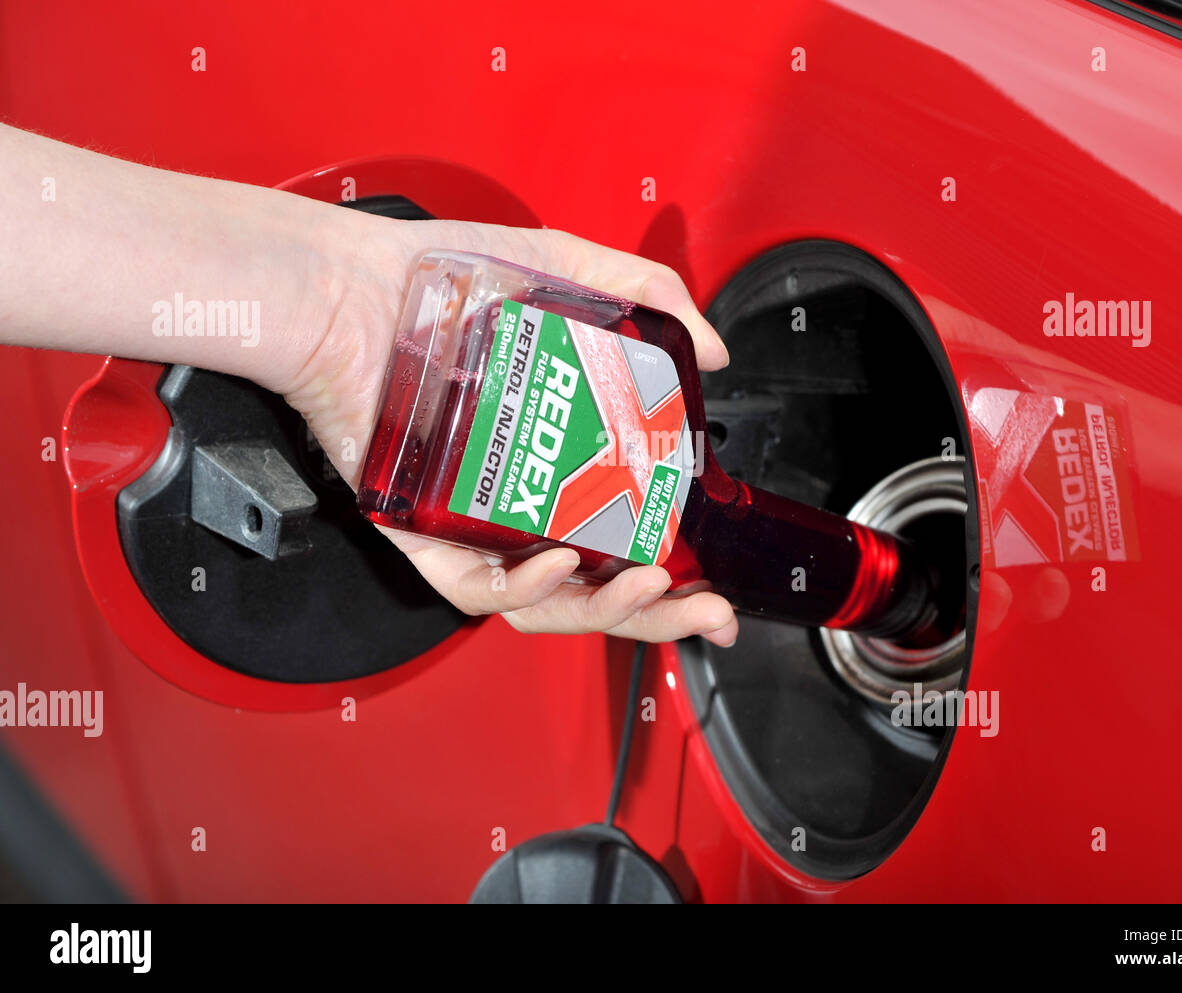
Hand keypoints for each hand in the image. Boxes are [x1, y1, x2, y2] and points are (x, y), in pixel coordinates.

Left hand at [280, 212, 739, 646]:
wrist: (349, 281)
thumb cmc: (441, 276)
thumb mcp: (565, 268)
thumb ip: (647, 297)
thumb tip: (714, 350)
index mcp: (557, 457)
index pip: (624, 532)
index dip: (675, 568)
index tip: (716, 584)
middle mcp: (518, 497)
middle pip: (595, 583)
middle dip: (658, 609)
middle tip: (705, 605)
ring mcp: (470, 518)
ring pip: (540, 600)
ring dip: (603, 605)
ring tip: (647, 585)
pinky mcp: (417, 530)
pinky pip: (470, 584)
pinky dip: (519, 585)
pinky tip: (559, 559)